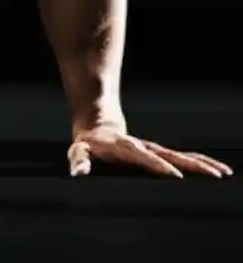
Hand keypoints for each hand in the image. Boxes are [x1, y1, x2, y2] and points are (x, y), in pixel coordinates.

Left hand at [68, 125, 233, 178]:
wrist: (98, 125)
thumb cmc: (89, 143)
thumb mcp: (79, 150)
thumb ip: (79, 161)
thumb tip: (78, 173)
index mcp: (125, 147)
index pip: (143, 156)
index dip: (157, 165)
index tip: (174, 175)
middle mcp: (144, 147)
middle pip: (170, 155)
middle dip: (190, 165)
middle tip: (212, 175)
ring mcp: (154, 149)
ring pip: (182, 156)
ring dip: (202, 164)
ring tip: (222, 173)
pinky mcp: (161, 153)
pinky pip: (184, 157)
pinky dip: (201, 163)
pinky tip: (218, 170)